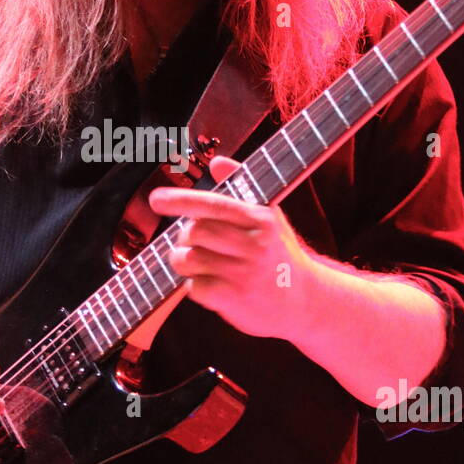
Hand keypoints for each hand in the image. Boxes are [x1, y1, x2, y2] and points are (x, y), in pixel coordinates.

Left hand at [147, 154, 319, 340]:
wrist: (306, 301)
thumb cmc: (280, 255)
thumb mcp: (270, 218)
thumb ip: (242, 187)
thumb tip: (217, 161)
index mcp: (262, 220)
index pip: (215, 204)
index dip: (181, 200)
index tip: (156, 200)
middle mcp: (253, 246)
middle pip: (195, 231)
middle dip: (185, 236)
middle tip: (193, 242)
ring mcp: (242, 274)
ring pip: (188, 259)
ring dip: (185, 261)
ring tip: (200, 263)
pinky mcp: (232, 299)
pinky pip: (193, 287)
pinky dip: (195, 285)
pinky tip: (213, 284)